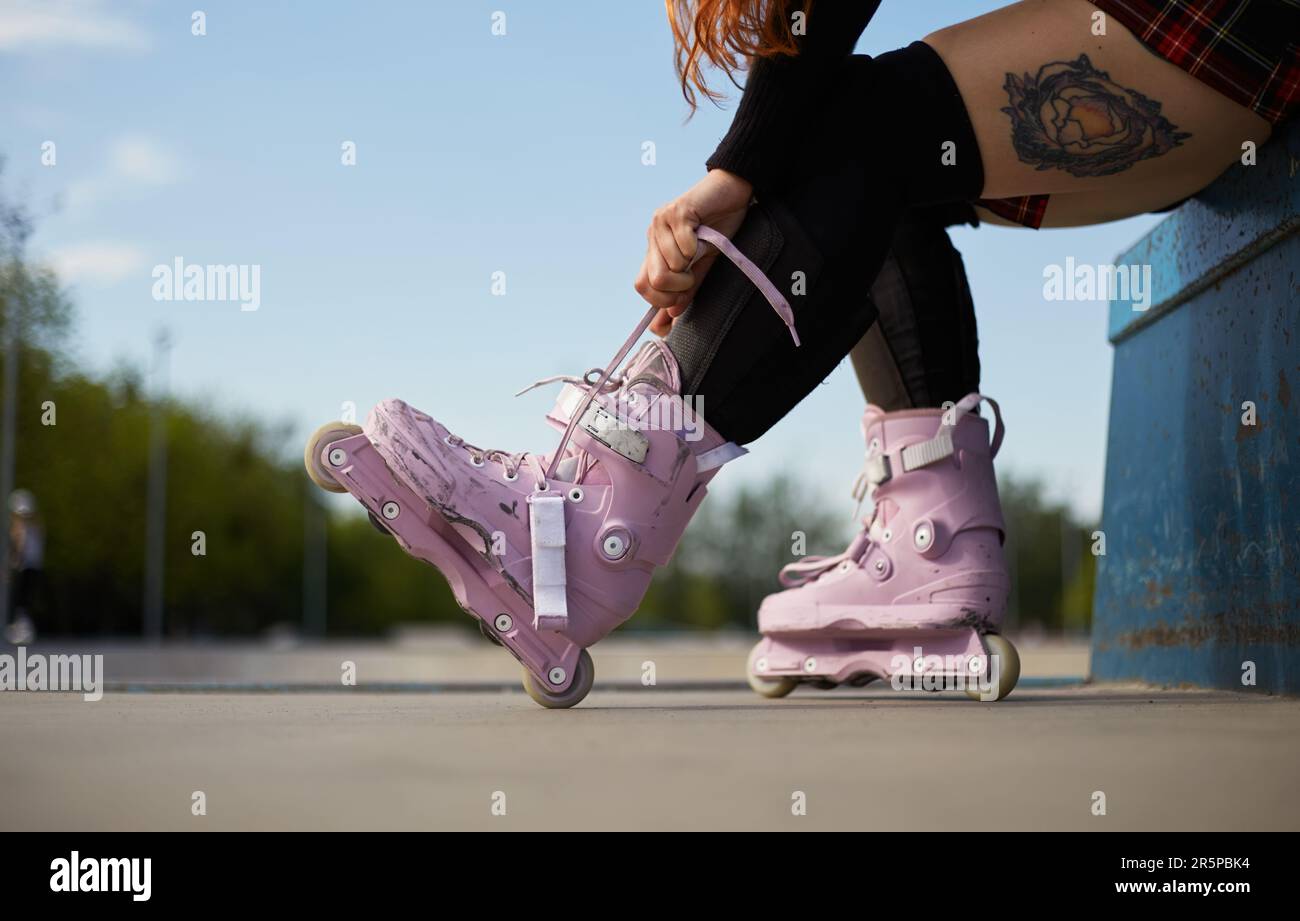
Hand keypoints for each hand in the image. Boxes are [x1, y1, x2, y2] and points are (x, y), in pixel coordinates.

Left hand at [634, 169, 752, 335]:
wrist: (734, 193)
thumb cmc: (719, 229)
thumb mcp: (702, 268)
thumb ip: (684, 293)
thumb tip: (664, 325)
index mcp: (655, 250)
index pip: (642, 286)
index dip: (662, 300)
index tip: (683, 294)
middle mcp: (652, 236)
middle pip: (653, 280)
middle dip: (679, 286)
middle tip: (694, 273)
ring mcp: (661, 222)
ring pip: (670, 265)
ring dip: (692, 264)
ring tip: (702, 248)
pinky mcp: (676, 211)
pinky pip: (684, 246)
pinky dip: (699, 247)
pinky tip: (704, 233)